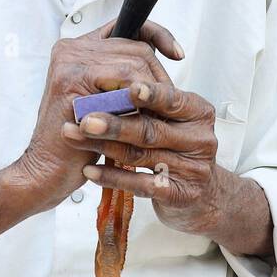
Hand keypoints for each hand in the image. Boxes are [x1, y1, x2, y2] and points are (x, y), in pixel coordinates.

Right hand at [11, 18, 183, 211]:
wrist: (47, 169)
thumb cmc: (81, 139)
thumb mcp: (104, 99)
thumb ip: (122, 75)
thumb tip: (162, 63)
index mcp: (79, 48)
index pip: (127, 27)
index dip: (158, 36)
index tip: (178, 54)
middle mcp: (71, 50)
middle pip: (137, 49)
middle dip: (159, 77)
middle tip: (166, 105)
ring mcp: (69, 64)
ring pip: (134, 66)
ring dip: (152, 94)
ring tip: (154, 117)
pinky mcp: (72, 83)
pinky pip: (123, 86)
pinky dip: (139, 105)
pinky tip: (141, 122)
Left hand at [65, 80, 224, 236]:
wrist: (202, 195)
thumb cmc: (179, 149)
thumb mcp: (175, 121)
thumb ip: (151, 105)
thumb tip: (106, 82)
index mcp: (199, 113)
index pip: (172, 100)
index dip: (150, 94)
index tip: (127, 86)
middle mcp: (199, 140)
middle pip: (150, 129)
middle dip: (114, 123)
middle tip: (85, 118)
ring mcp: (192, 170)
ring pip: (140, 155)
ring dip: (103, 146)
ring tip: (74, 137)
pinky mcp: (180, 195)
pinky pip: (140, 184)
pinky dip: (112, 176)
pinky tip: (90, 169)